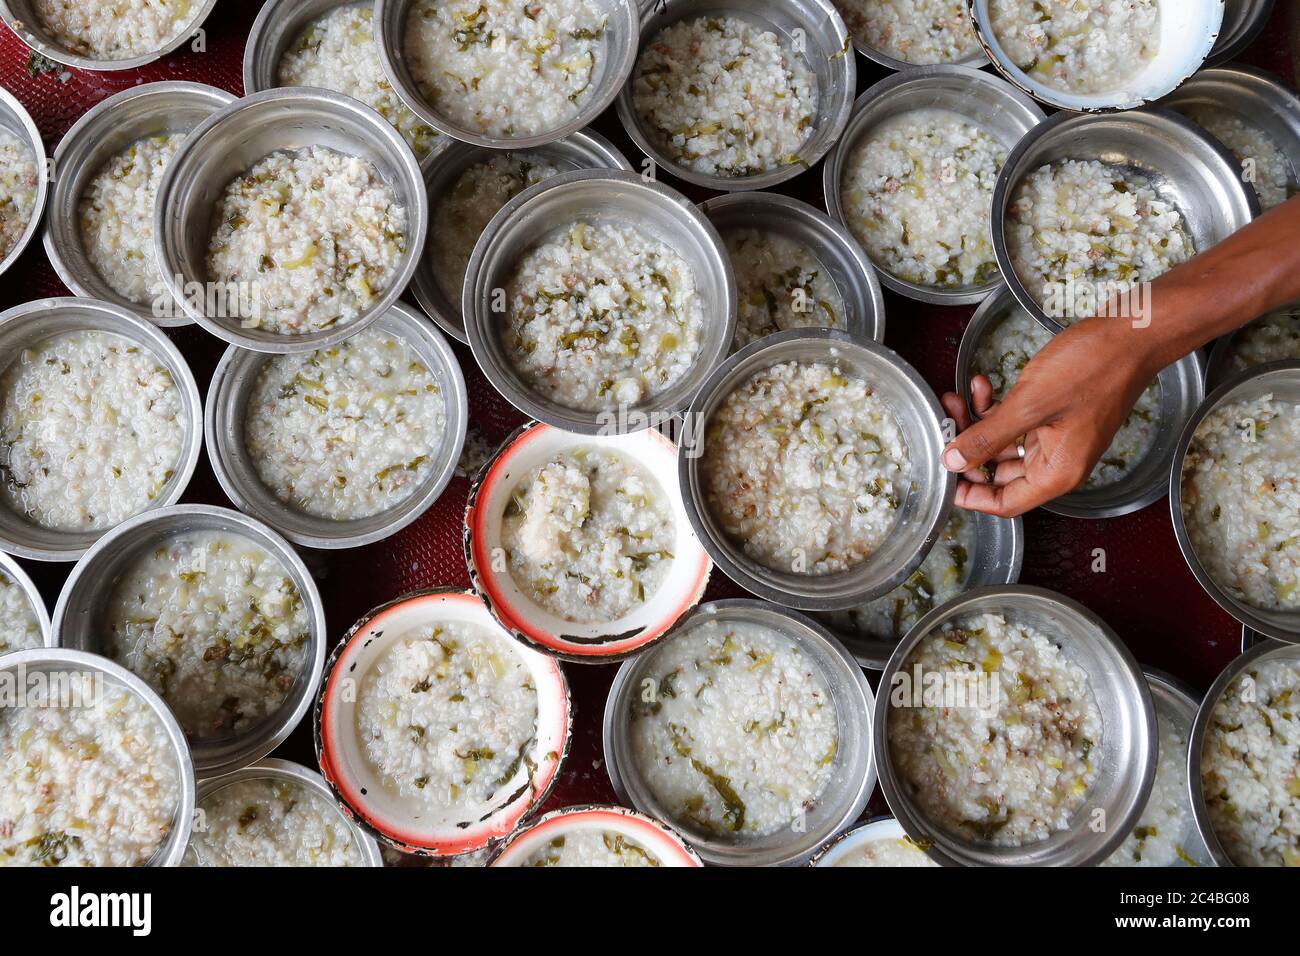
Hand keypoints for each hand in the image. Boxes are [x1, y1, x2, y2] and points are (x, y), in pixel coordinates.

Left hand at [939, 315, 1155, 516]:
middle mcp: (1057, 460)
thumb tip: (953, 462)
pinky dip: (994, 406)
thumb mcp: (1030, 406)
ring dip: (976, 423)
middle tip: (945, 428)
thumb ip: (988, 437)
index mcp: (1058, 472)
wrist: (1132, 333)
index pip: (1006, 503)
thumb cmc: (1094, 368)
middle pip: (999, 473)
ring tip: (956, 400)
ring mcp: (1055, 436)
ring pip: (1002, 443)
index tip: (944, 479)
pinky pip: (1014, 420)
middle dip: (968, 450)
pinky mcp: (1053, 414)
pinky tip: (981, 384)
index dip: (971, 495)